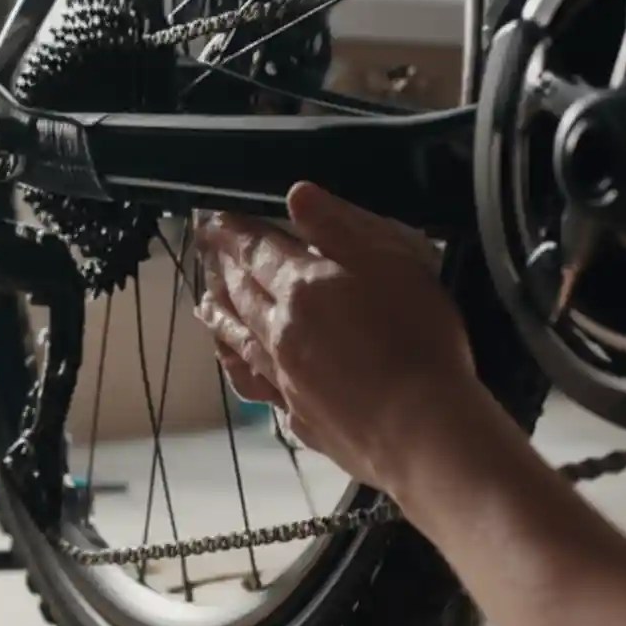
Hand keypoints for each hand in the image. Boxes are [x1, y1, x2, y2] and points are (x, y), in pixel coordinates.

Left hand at [194, 182, 482, 494]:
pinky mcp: (300, 418)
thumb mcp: (391, 262)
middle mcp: (281, 332)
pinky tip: (237, 367)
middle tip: (206, 255)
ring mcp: (286, 379)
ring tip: (204, 306)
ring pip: (240, 341)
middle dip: (222, 270)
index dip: (232, 233)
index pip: (256, 250)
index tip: (211, 221)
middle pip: (241, 295)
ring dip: (220, 319)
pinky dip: (238, 368)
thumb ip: (340, 226)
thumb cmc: (417, 340)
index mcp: (302, 287)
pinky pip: (255, 386)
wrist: (421, 431)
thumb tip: (298, 195)